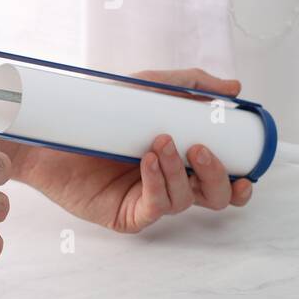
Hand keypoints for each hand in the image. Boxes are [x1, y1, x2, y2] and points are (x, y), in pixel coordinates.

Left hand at [11, 68, 253, 233]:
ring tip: (161, 143)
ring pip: (185, 200)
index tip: (248, 169)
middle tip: (199, 149)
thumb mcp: (148, 86)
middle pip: (213, 197)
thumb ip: (191, 84)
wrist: (49, 128)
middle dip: (216, 175)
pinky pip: (155, 208)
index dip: (240, 180)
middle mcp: (168, 182)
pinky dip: (158, 184)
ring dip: (179, 171)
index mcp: (180, 159)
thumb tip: (235, 87)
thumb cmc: (96, 108)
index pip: (221, 178)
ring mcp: (148, 198)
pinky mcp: (126, 213)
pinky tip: (148, 161)